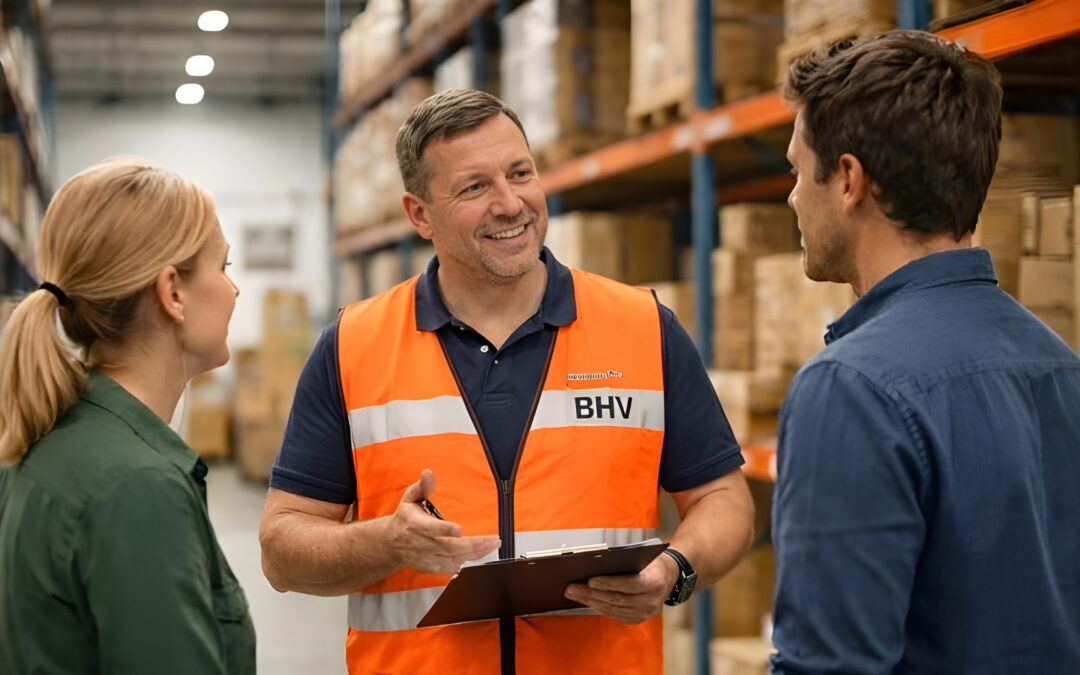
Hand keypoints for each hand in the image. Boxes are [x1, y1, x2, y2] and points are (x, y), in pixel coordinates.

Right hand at [387, 469, 500, 574]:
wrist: (392, 544)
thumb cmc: (405, 518)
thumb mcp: (410, 498)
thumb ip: (422, 487)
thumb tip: (428, 473)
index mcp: (415, 525)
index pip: (431, 530)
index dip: (444, 531)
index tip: (459, 530)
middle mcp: (421, 544)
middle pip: (449, 547)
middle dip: (473, 545)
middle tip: (493, 539)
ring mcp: (427, 558)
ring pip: (454, 559)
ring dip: (476, 553)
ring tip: (493, 544)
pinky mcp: (432, 568)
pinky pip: (453, 568)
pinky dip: (469, 562)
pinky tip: (483, 554)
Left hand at [563, 552, 679, 623]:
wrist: (669, 577)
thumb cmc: (652, 562)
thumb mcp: (644, 555)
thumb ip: (625, 560)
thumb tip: (596, 562)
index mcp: (655, 582)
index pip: (628, 585)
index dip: (608, 583)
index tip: (590, 580)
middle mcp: (651, 601)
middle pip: (616, 599)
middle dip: (591, 594)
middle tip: (572, 588)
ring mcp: (645, 613)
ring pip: (613, 609)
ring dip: (591, 602)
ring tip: (574, 594)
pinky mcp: (638, 619)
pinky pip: (615, 614)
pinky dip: (599, 607)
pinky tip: (587, 601)